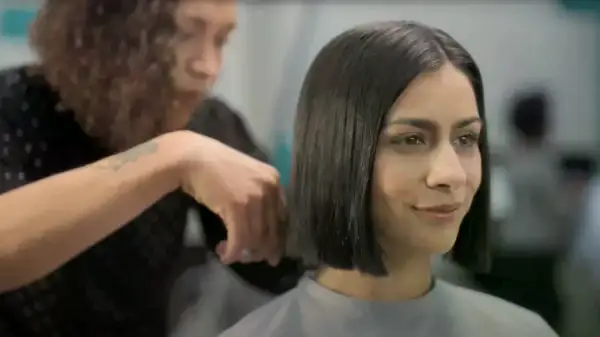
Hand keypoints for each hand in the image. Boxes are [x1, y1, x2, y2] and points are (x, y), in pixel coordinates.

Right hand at [175, 131, 285, 265]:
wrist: (192, 157)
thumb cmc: (215, 167)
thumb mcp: (246, 177)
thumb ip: (259, 197)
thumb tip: (262, 231)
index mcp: (274, 180)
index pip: (282, 218)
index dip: (276, 240)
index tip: (270, 254)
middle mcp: (269, 188)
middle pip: (271, 232)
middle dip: (260, 251)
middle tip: (247, 260)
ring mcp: (254, 197)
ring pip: (255, 239)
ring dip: (242, 253)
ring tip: (228, 253)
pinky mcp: (237, 207)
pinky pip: (239, 240)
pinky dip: (232, 252)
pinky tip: (224, 255)